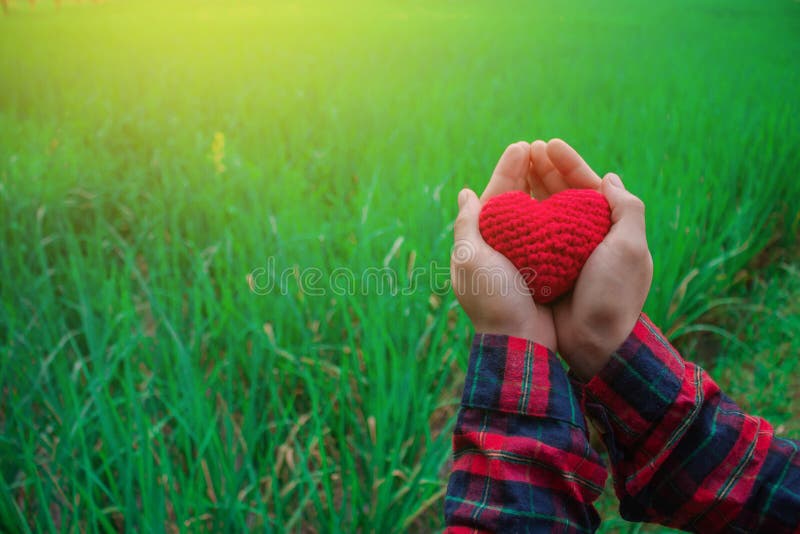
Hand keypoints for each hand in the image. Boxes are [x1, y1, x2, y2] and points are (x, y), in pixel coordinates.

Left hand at [451, 142, 556, 349]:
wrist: (521, 342)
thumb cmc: (494, 301)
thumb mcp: (470, 259)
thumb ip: (466, 225)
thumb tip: (465, 194)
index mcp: (481, 241)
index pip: (494, 195)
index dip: (508, 169)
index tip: (523, 146)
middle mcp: (502, 247)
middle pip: (516, 201)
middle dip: (528, 173)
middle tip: (543, 148)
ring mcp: (525, 258)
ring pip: (536, 214)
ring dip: (545, 189)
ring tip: (558, 165)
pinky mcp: (547, 269)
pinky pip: (553, 235)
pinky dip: (560, 215)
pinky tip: (573, 200)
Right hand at [528, 139, 652, 379]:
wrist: (595, 343)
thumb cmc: (613, 295)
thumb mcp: (630, 248)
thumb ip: (627, 209)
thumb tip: (609, 177)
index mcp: (609, 227)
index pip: (587, 185)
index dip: (568, 163)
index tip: (546, 144)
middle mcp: (587, 236)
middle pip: (564, 194)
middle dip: (545, 170)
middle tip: (524, 149)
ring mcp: (566, 252)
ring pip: (546, 211)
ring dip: (532, 188)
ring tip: (514, 168)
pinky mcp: (547, 268)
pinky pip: (532, 235)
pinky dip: (521, 218)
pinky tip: (506, 206)